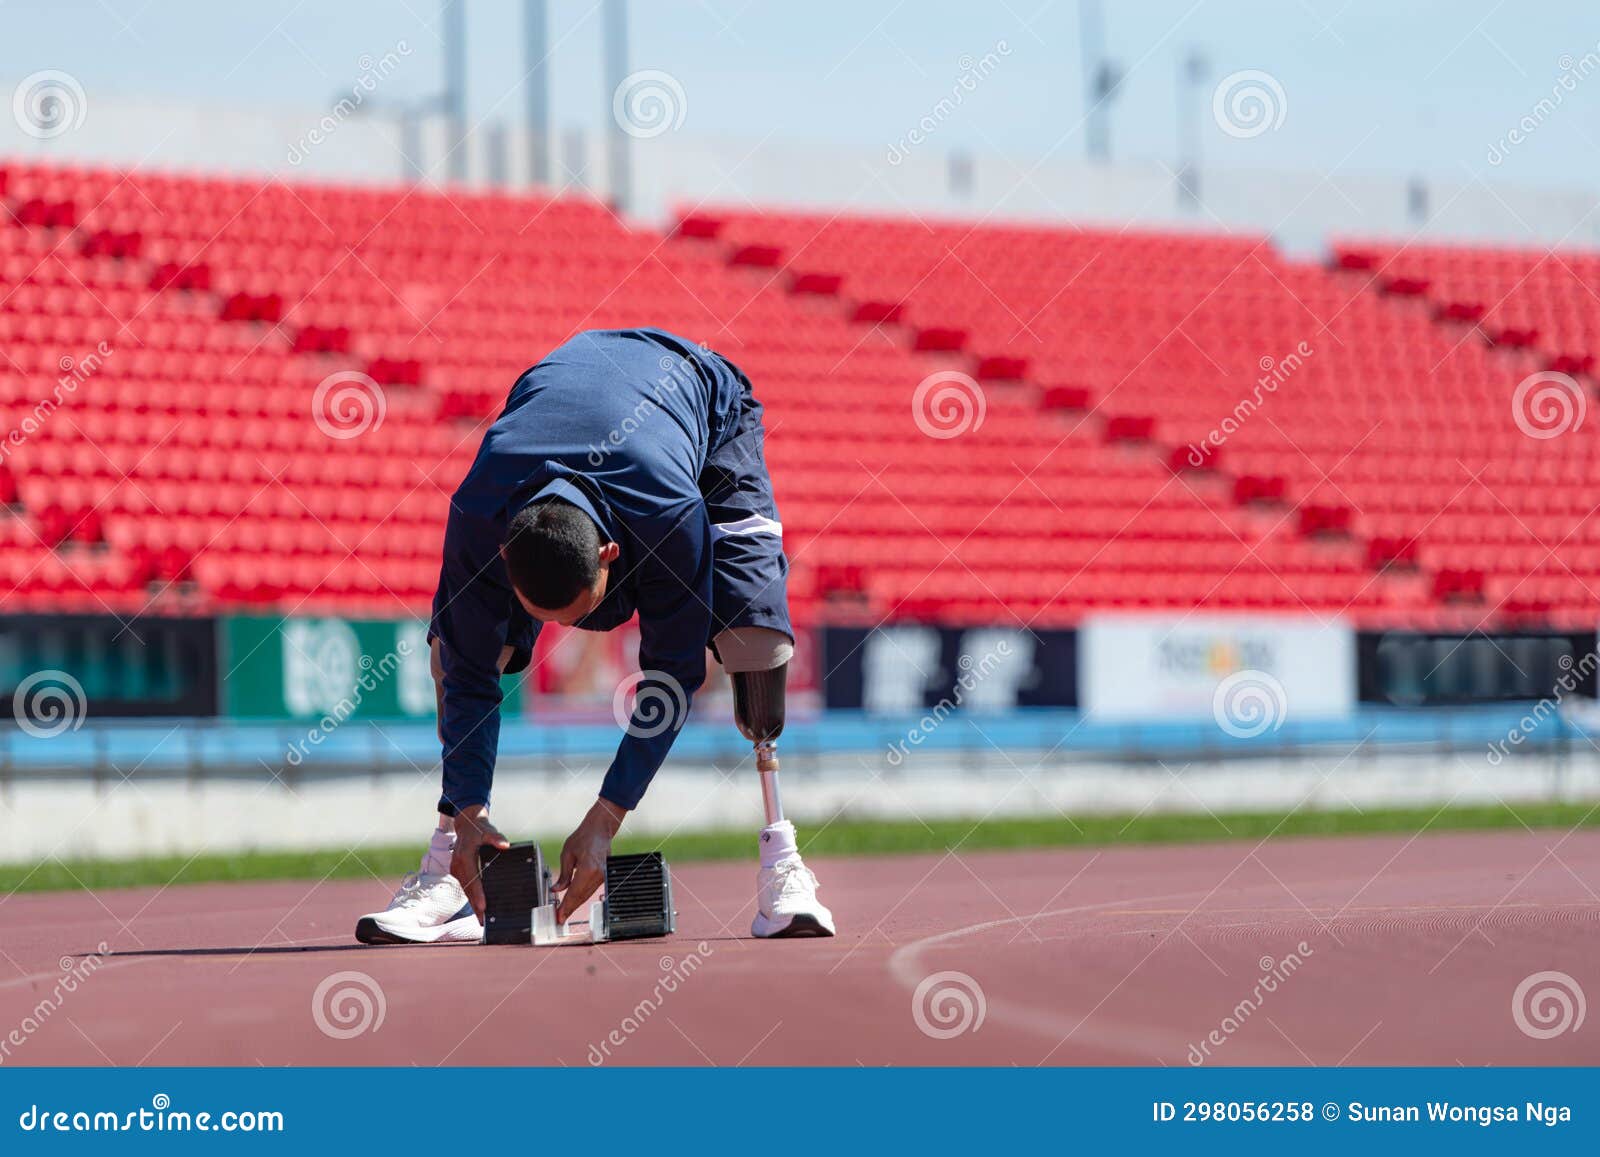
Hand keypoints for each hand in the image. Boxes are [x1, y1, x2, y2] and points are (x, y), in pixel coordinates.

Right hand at [451, 805, 509, 918]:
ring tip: (481, 920)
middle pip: (468, 889)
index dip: (478, 894)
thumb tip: (505, 845)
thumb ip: (496, 838)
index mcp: (464, 856)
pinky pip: (465, 887)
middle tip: (483, 921)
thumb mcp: (488, 830)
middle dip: (475, 906)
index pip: (472, 879)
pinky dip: (471, 897)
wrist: (467, 824)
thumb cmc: (479, 829)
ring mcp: (456, 869)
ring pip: (466, 890)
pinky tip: (477, 908)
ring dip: (473, 904)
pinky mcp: (458, 871)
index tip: (483, 906)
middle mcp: (458, 865)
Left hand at [554, 797, 626, 923]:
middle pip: (581, 897)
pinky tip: (573, 902)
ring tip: (564, 913)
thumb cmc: (583, 837)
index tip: (559, 917)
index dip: (566, 907)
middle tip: (559, 919)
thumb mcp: (567, 854)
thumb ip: (563, 875)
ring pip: (586, 895)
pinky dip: (581, 897)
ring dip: (575, 904)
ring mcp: (603, 876)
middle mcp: (598, 874)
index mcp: (588, 868)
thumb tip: (556, 890)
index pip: (574, 893)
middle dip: (569, 909)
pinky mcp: (604, 876)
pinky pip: (590, 890)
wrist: (600, 829)